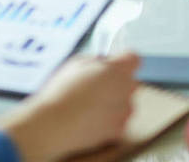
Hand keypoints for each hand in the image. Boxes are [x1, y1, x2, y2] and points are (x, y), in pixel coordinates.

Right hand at [0, 53, 139, 161]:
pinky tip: (92, 119)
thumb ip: (97, 61)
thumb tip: (102, 64)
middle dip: (118, 83)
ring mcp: (124, 111)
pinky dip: (110, 121)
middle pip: (130, 82)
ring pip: (126, 103)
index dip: (123, 61)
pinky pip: (120, 121)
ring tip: (92, 106)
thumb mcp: (77, 63)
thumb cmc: (63, 92)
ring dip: (115, 103)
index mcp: (117, 69)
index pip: (133, 58)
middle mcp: (126, 89)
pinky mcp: (119, 130)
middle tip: (98, 87)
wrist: (56, 123)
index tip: (115, 65)